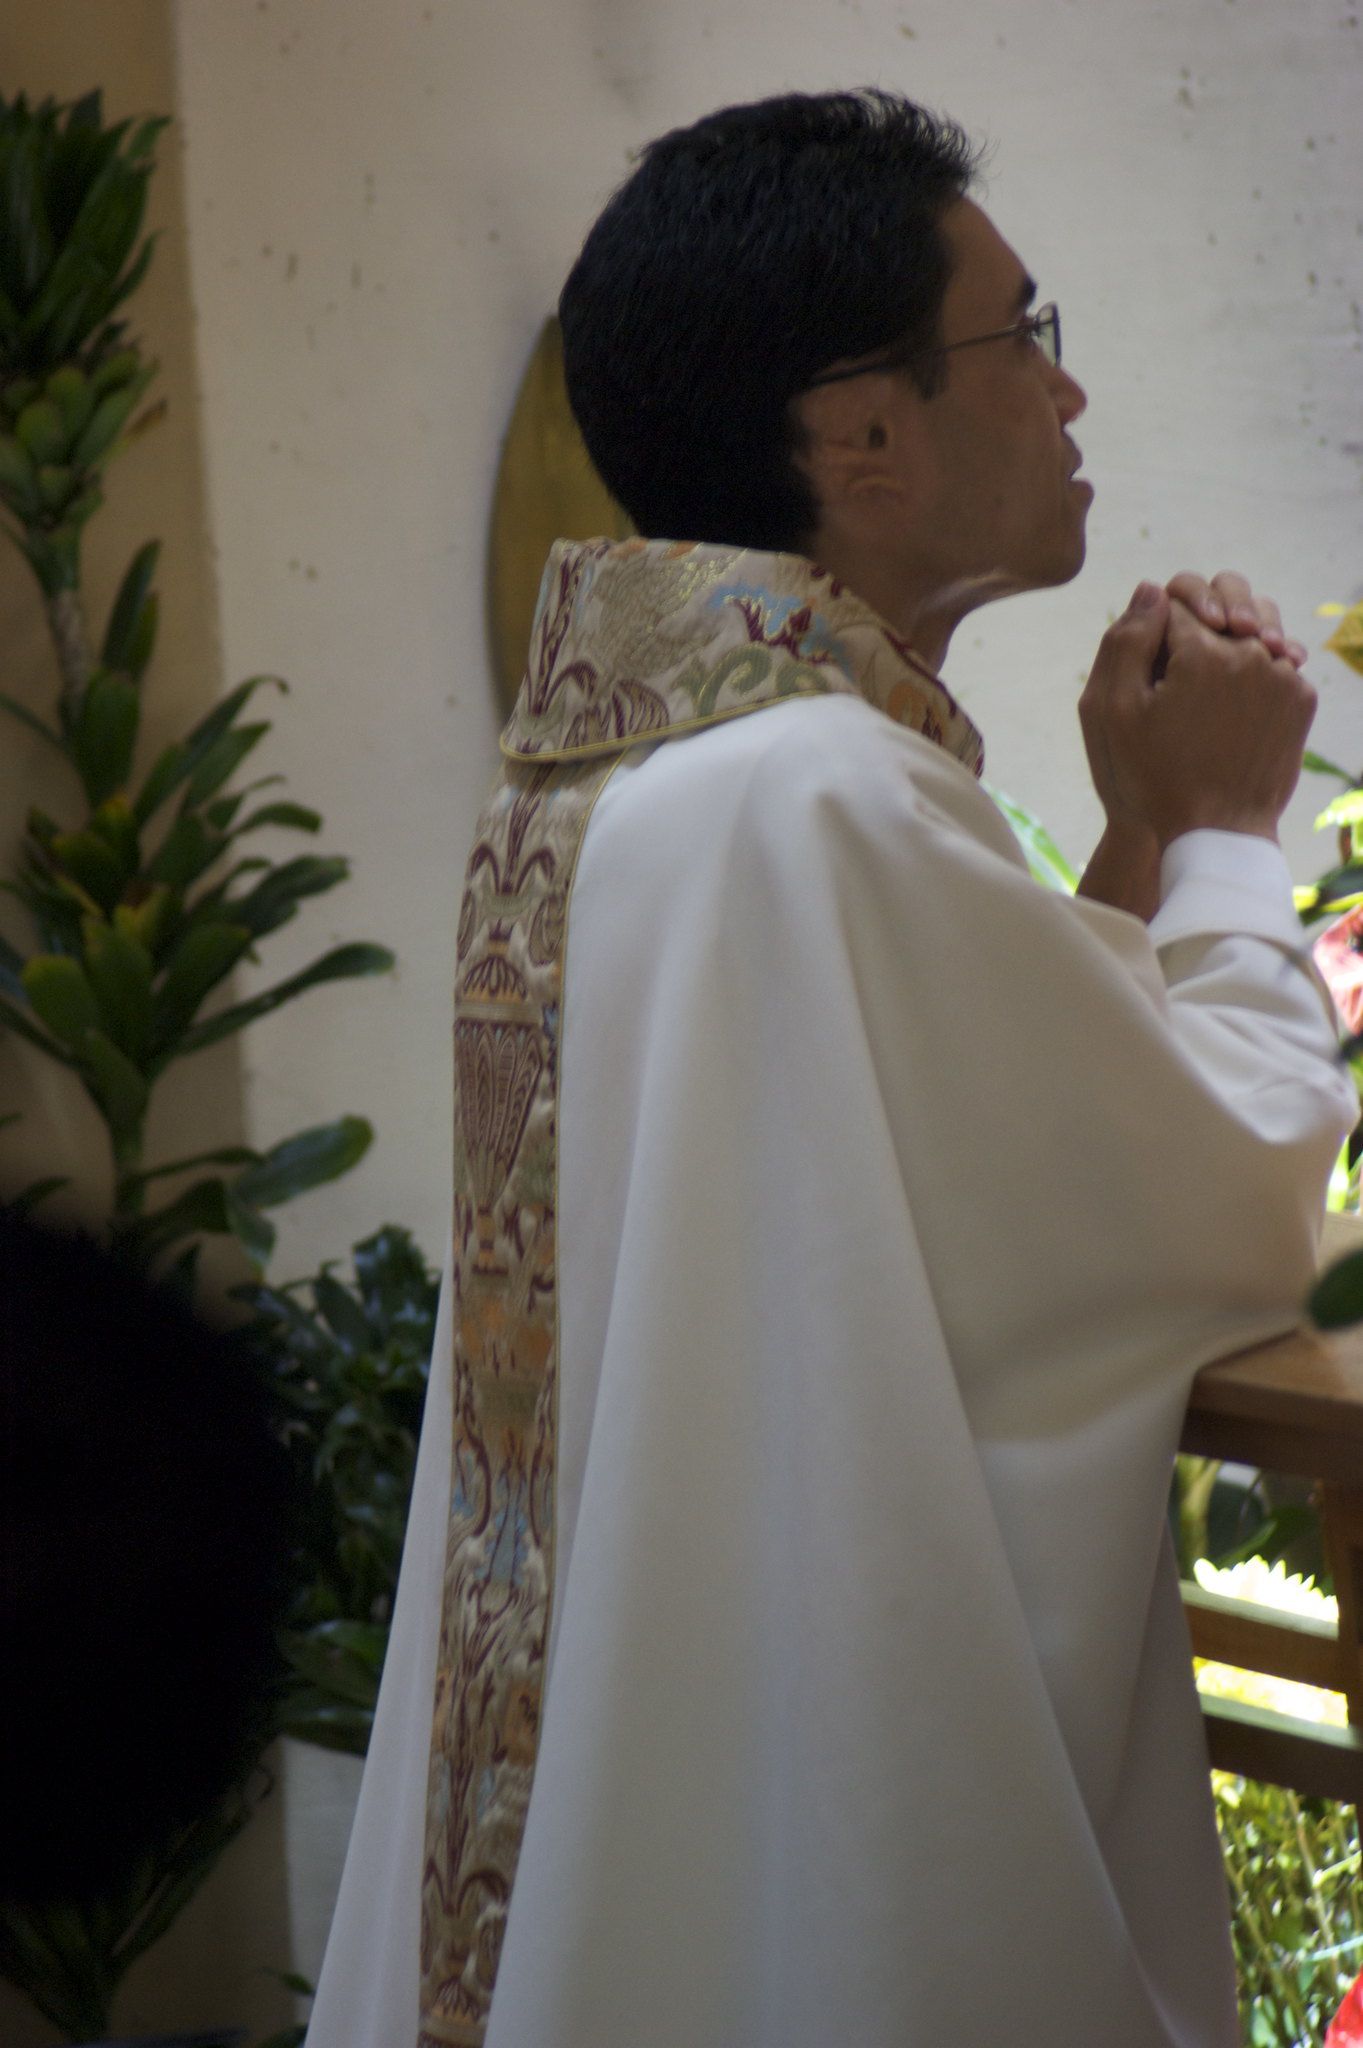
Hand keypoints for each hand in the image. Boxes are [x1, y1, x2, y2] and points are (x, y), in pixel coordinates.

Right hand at [1079, 582, 1316, 848]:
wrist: (1216, 831)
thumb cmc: (1154, 777)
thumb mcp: (1113, 711)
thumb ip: (1126, 640)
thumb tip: (1152, 589)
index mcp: (1202, 651)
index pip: (1174, 602)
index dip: (1155, 625)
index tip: (1149, 661)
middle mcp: (1252, 652)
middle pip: (1225, 601)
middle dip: (1200, 618)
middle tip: (1183, 657)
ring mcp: (1283, 676)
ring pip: (1258, 625)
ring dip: (1234, 637)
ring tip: (1213, 673)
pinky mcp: (1302, 700)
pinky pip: (1278, 661)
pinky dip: (1258, 667)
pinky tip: (1237, 698)